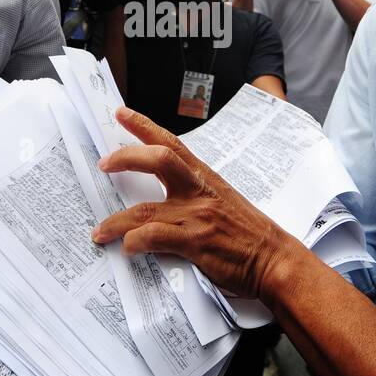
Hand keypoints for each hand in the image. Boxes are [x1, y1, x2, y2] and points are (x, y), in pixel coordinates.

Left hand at [93, 107, 298, 299]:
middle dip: (125, 158)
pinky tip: (128, 248)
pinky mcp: (196, 242)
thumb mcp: (223, 204)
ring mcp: (197, 216)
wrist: (275, 261)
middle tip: (104, 164)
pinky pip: (155, 237)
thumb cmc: (250, 235)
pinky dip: (135, 242)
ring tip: (100, 231)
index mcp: (206, 179)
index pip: (172, 143)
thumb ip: (195, 198)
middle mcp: (199, 191)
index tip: (121, 114)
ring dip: (116, 221)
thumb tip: (166, 204)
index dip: (144, 126)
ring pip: (145, 209)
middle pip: (159, 159)